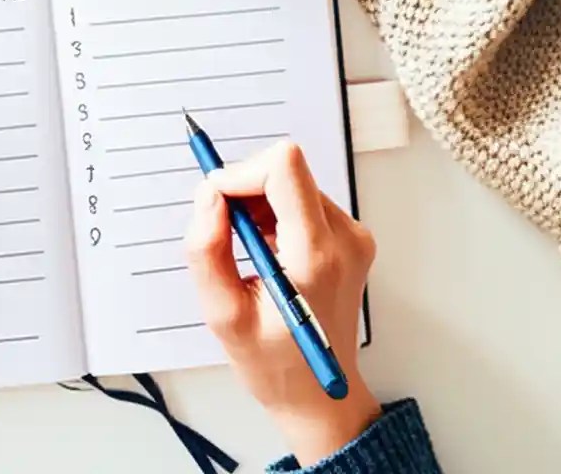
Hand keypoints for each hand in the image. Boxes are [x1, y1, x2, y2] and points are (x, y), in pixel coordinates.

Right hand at [185, 141, 380, 465]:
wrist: (318, 393)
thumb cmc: (272, 363)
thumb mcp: (223, 314)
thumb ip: (207, 250)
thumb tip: (207, 196)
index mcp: (316, 255)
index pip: (284, 168)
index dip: (240, 174)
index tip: (214, 201)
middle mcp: (344, 238)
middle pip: (286, 171)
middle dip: (243, 192)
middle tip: (223, 233)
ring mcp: (353, 236)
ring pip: (291, 182)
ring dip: (256, 206)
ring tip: (245, 252)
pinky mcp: (350, 238)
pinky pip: (301, 200)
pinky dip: (272, 215)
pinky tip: (264, 252)